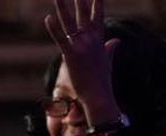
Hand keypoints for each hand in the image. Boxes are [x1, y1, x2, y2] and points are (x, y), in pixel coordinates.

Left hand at [43, 0, 121, 125]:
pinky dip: (54, 28)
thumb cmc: (102, 81)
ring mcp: (81, 47)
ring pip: (70, 23)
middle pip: (84, 15)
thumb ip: (111, 48)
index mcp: (98, 40)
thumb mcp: (108, 61)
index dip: (96, 3)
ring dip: (63, 8)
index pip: (97, 17)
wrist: (99, 95)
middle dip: (80, 0)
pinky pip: (61, 38)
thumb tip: (118, 40)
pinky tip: (48, 18)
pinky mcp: (71, 56)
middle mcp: (90, 40)